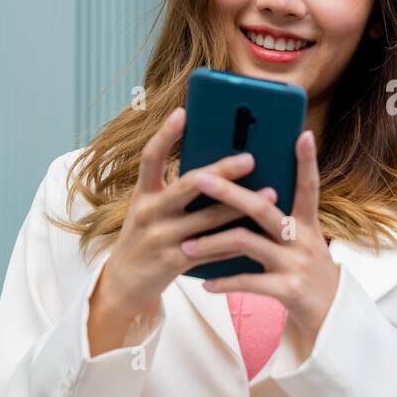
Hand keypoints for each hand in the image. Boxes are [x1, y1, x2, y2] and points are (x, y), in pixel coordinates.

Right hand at [97, 106, 277, 318]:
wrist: (124, 284)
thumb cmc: (148, 237)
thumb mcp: (152, 210)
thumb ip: (177, 192)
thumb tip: (220, 168)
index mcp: (144, 194)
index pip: (150, 158)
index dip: (165, 135)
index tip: (183, 112)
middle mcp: (148, 212)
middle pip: (188, 185)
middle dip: (222, 170)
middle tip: (251, 158)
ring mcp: (160, 238)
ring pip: (208, 218)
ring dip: (242, 205)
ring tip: (272, 193)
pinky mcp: (173, 263)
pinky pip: (212, 249)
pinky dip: (237, 240)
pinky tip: (260, 232)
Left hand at [179, 129, 340, 336]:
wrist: (330, 316)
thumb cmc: (305, 273)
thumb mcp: (300, 244)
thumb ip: (278, 222)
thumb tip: (244, 198)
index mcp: (307, 224)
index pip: (308, 186)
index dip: (307, 160)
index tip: (303, 134)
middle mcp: (304, 239)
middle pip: (263, 207)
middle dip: (229, 191)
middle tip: (199, 178)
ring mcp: (297, 264)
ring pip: (247, 243)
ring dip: (212, 243)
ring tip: (187, 245)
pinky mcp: (289, 290)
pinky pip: (248, 281)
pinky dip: (224, 282)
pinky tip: (205, 283)